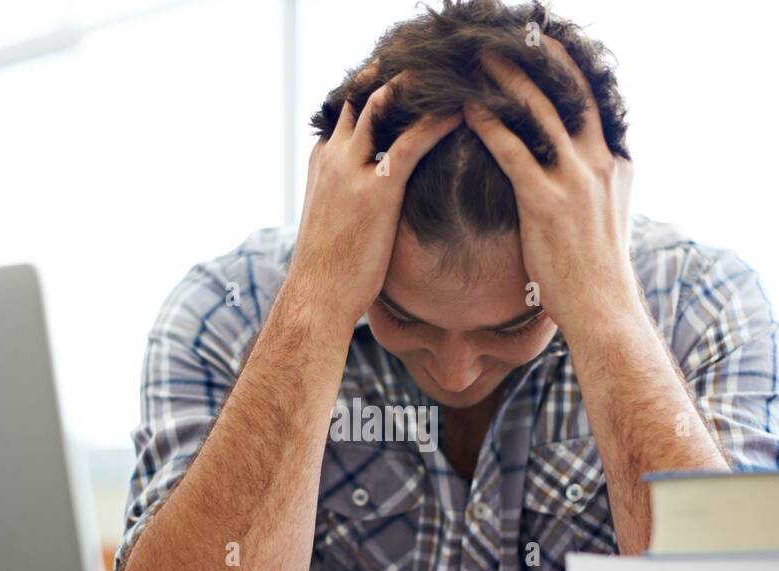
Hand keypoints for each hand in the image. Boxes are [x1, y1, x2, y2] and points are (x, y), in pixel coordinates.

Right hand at [285, 74, 460, 327]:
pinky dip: (437, 121)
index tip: (403, 83)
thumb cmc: (328, 271)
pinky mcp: (377, 189)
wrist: (317, 297)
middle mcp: (333, 156)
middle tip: (430, 65)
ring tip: (448, 74)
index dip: (373, 92)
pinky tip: (460, 111)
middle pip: (362, 96)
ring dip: (417, 87)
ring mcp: (352, 169)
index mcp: (322, 163)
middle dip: (394, 77)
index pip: (346, 111)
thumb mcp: (331, 222)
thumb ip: (346, 198)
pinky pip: (411, 141)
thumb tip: (367, 204)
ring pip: (384, 106)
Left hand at [463, 38, 639, 337]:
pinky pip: (512, 151)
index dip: (570, 67)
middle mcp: (601, 163)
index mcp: (617, 163)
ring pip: (539, 112)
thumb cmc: (597, 271)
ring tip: (480, 58)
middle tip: (513, 33)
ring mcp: (576, 181)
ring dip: (507, 80)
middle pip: (569, 92)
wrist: (603, 309)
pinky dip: (487, 125)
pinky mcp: (546, 202)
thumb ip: (597, 184)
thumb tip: (581, 169)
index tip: (548, 42)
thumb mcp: (608, 216)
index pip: (594, 100)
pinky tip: (465, 109)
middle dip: (539, 57)